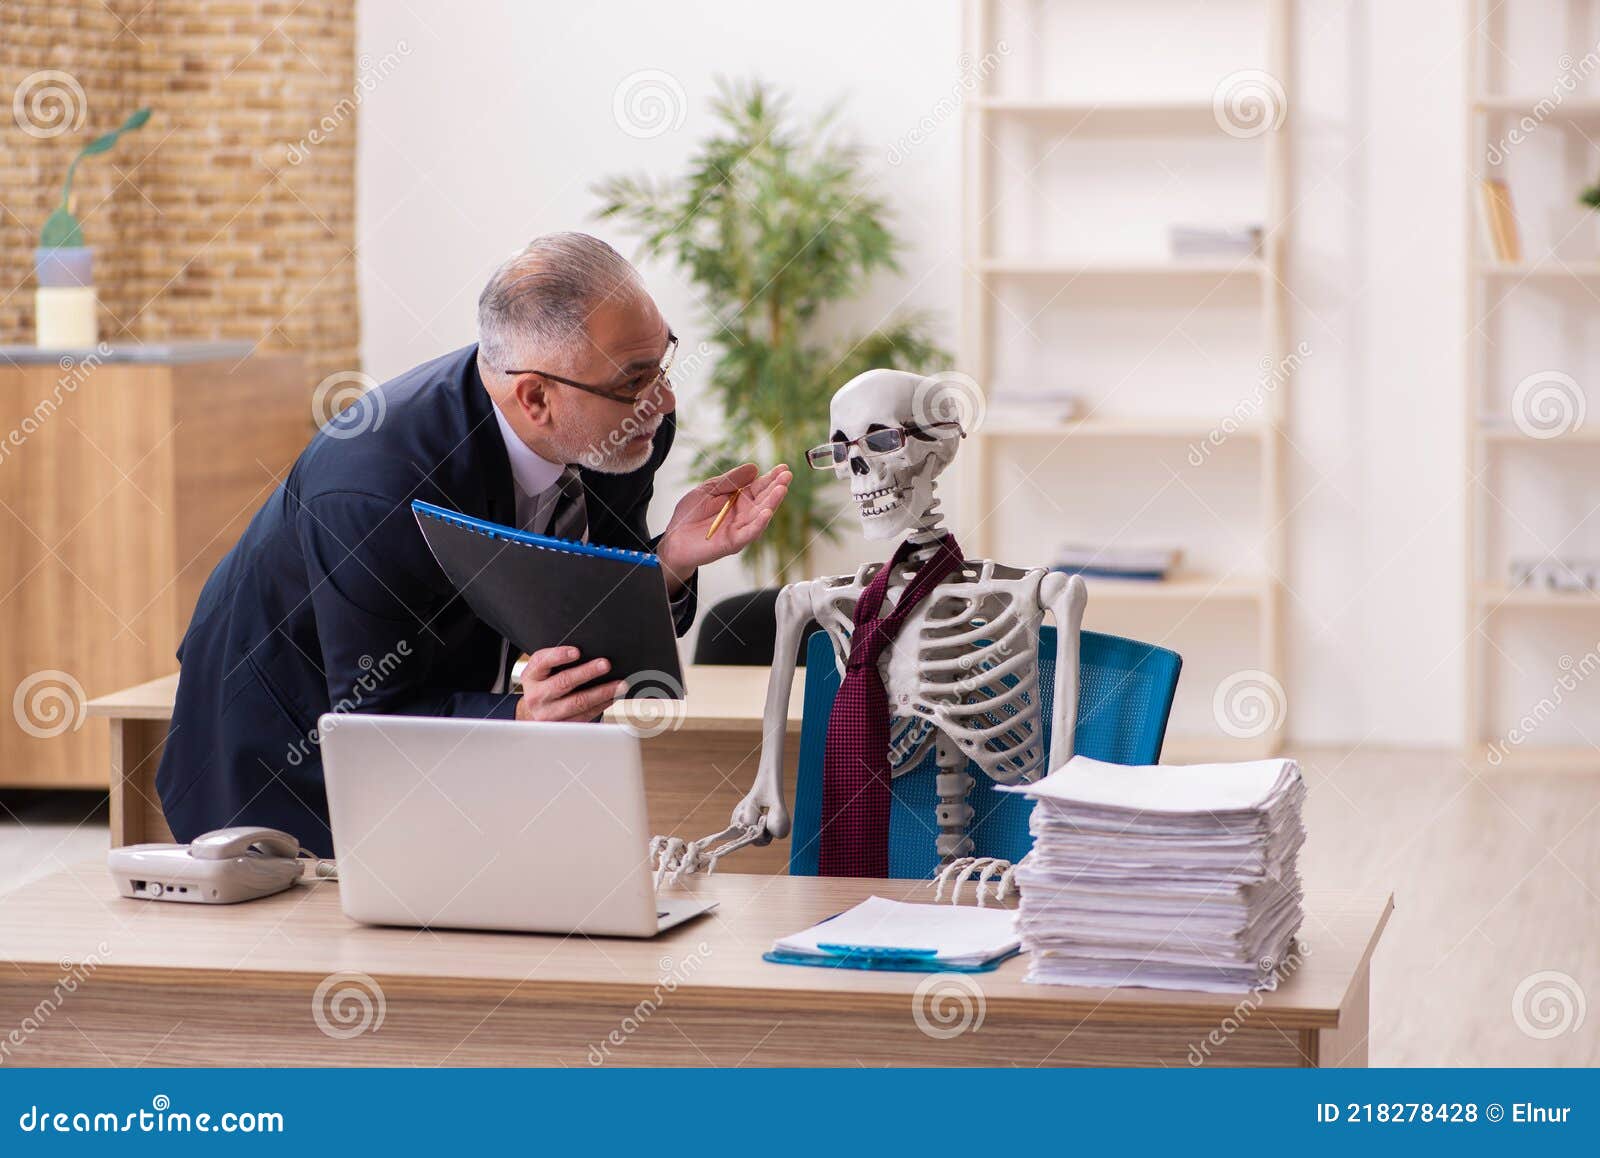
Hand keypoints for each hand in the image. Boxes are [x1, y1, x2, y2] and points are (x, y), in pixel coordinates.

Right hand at [514, 645, 623, 721]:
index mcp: (531, 676)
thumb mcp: (541, 670)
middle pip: (563, 683)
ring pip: (578, 702)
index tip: (577, 651)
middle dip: (587, 672)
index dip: (559, 656)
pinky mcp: (562, 726)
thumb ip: (556, 660)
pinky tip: (612, 696)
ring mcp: (548, 714)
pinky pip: (585, 715)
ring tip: (619, 684)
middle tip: (606, 664)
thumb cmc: (543, 684)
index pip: (543, 662)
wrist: (532, 713)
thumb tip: (588, 652)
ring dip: (602, 692)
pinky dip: (601, 705)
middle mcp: (536, 696)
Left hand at [656, 463, 790, 590]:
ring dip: (772, 503)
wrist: (675, 538)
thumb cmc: (691, 514)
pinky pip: (748, 533)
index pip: (759, 487)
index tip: (783, 467)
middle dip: (776, 487)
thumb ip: (730, 480)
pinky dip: (758, 524)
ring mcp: (740, 529)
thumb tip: (754, 468)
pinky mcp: (733, 542)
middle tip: (787, 475)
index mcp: (739, 500)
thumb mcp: (709, 489)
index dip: (771, 478)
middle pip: (764, 500)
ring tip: (781, 489)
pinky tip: (767, 513)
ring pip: (760, 516)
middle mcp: (744, 514)